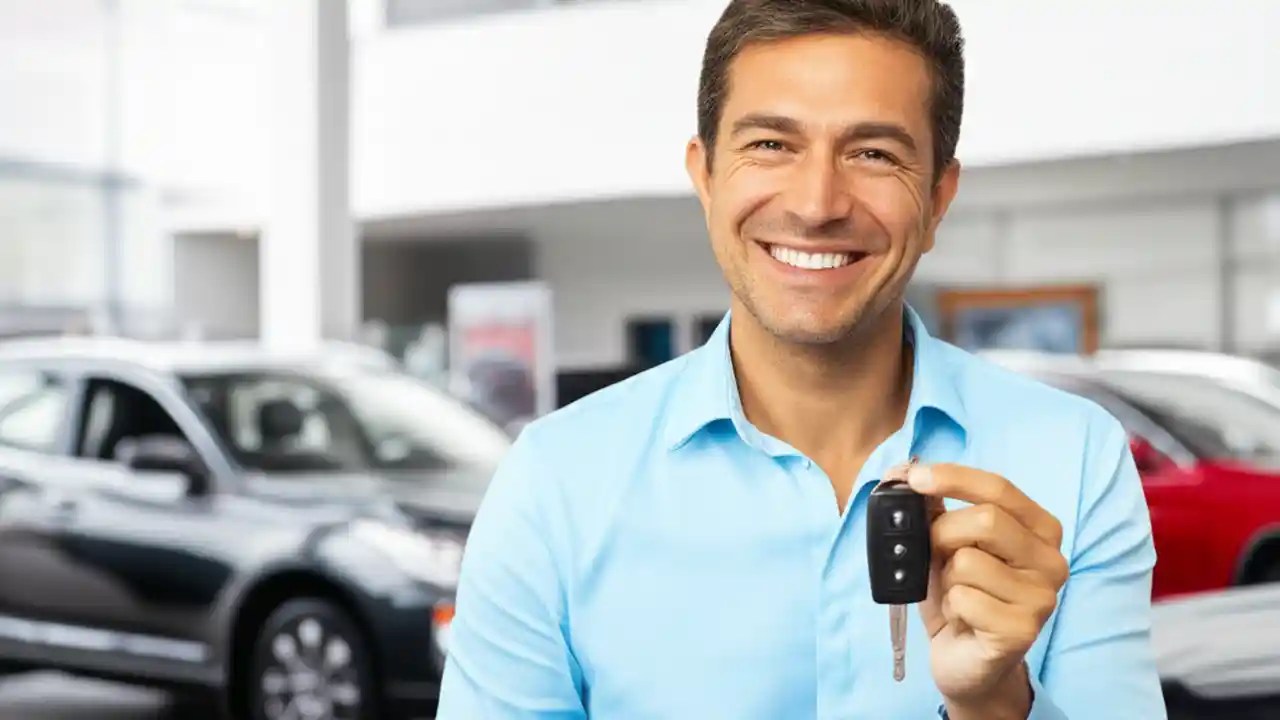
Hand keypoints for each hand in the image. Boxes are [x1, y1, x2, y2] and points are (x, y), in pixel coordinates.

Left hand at [904, 463, 1067, 718]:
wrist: (965, 660)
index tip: (914, 477)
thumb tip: (904, 470)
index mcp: (1039, 529)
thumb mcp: (944, 546)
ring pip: (968, 561)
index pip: (999, 488)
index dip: (954, 477)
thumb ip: (933, 508)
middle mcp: (1051, 560)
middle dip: (942, 533)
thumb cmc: (960, 596)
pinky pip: (965, 598)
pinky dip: (950, 606)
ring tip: (958, 595)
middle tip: (934, 554)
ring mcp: (1042, 597)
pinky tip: (963, 619)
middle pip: (986, 520)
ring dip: (946, 578)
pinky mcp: (1023, 631)